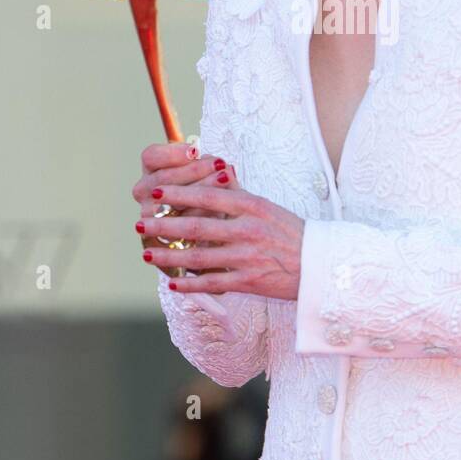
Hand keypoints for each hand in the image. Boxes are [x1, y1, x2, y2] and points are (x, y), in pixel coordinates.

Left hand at [133, 144, 303, 301]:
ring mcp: (247, 256)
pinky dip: (190, 284)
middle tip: (141, 222)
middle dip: (164, 224)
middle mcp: (247, 229)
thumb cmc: (291, 234)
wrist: (319, 265)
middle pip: (196, 225)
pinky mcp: (249, 281)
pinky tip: (173, 284)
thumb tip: (215, 175)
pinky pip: (212, 283)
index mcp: (252, 206)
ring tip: (147, 253)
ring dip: (168, 255)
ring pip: (198, 255)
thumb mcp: (267, 207)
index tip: (155, 192)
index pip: (207, 195)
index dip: (178, 193)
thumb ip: (239, 194)